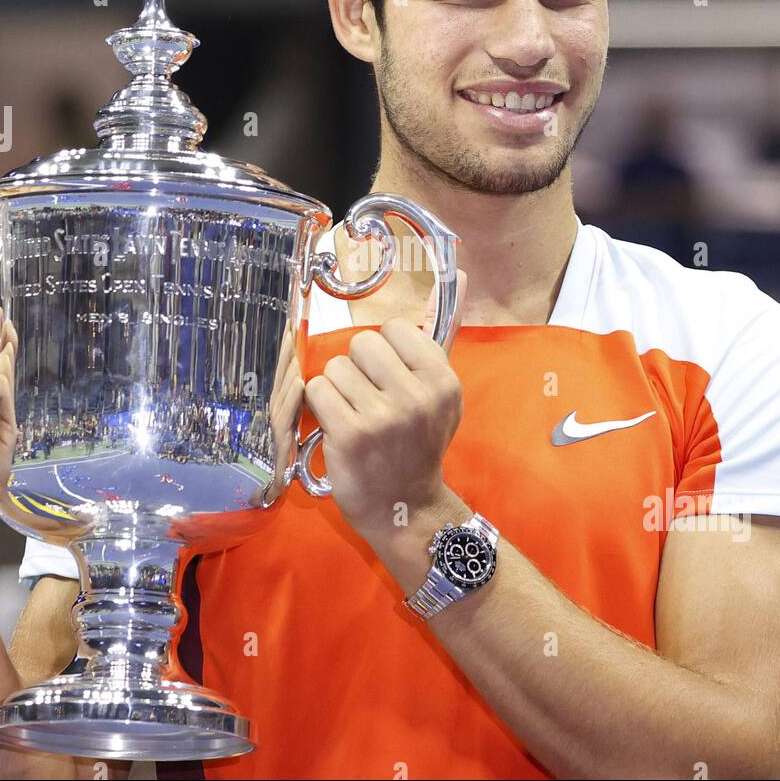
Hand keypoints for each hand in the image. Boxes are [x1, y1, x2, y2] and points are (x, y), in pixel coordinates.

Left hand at [303, 269, 467, 535]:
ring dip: (336, 390)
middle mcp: (416, 396)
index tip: (390, 379)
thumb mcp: (442, 394)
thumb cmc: (420, 445)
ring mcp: (382, 416)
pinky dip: (320, 407)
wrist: (406, 508)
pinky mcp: (349, 434)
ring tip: (354, 415)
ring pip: (335, 368)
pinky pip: (318, 390)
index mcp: (442, 381)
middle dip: (357, 369)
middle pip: (361, 344)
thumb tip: (461, 272)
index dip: (386, 353)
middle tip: (368, 399)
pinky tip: (337, 426)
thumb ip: (443, 335)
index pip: (395, 330)